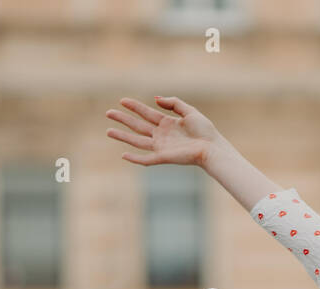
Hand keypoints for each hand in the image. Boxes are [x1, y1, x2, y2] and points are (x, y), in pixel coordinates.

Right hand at [106, 95, 224, 167]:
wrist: (212, 147)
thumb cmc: (205, 130)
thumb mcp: (189, 111)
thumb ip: (173, 103)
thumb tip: (155, 99)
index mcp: (167, 123)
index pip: (146, 113)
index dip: (134, 106)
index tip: (122, 100)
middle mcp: (161, 135)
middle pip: (137, 126)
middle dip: (123, 119)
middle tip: (108, 113)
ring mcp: (161, 146)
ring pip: (137, 141)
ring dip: (123, 136)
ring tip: (108, 131)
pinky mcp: (163, 157)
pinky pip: (146, 159)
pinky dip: (135, 158)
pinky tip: (124, 155)